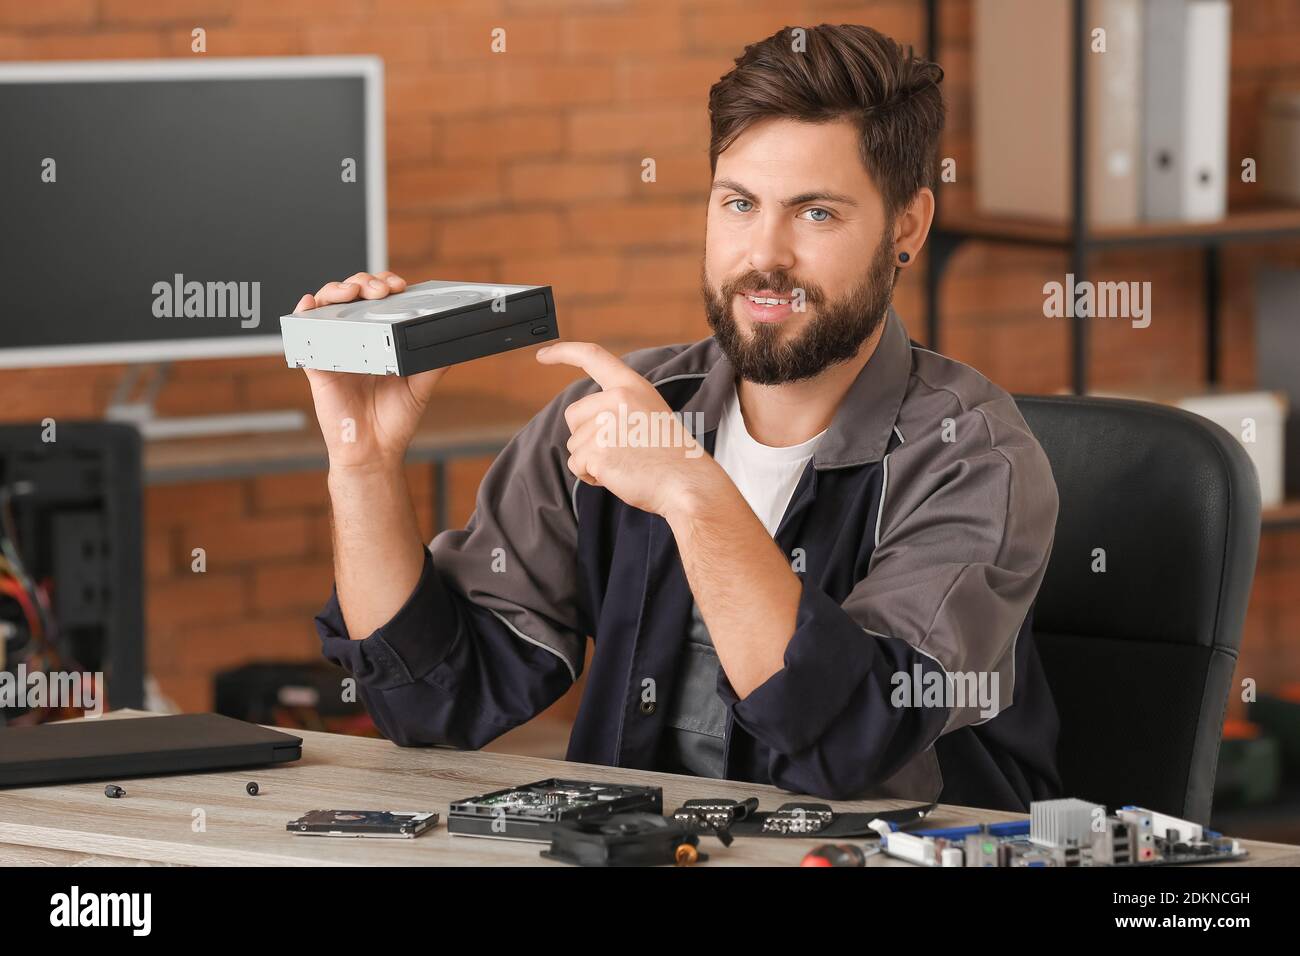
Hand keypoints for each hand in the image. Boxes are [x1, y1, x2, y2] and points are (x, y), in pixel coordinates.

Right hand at [296, 272, 445, 471]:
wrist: (375, 450)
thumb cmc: (394, 420)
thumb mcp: (421, 385)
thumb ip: (435, 361)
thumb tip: (455, 340)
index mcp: (378, 339)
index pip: (376, 300)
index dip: (384, 284)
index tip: (399, 285)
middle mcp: (354, 339)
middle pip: (351, 294)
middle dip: (365, 281)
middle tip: (381, 290)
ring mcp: (333, 348)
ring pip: (327, 305)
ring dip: (338, 289)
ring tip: (353, 291)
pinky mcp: (316, 364)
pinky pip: (302, 333)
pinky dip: (303, 313)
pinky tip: (310, 303)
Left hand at [535, 341, 722, 517]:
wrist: (687, 482)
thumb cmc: (670, 455)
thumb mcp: (648, 414)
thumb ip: (619, 407)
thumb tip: (584, 422)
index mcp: (631, 386)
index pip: (591, 357)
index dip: (563, 352)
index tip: (542, 355)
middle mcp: (617, 399)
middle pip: (573, 414)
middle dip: (585, 436)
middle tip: (620, 450)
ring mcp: (605, 424)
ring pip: (574, 443)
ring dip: (592, 459)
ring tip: (626, 463)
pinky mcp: (597, 451)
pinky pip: (577, 465)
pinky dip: (591, 476)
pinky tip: (618, 475)